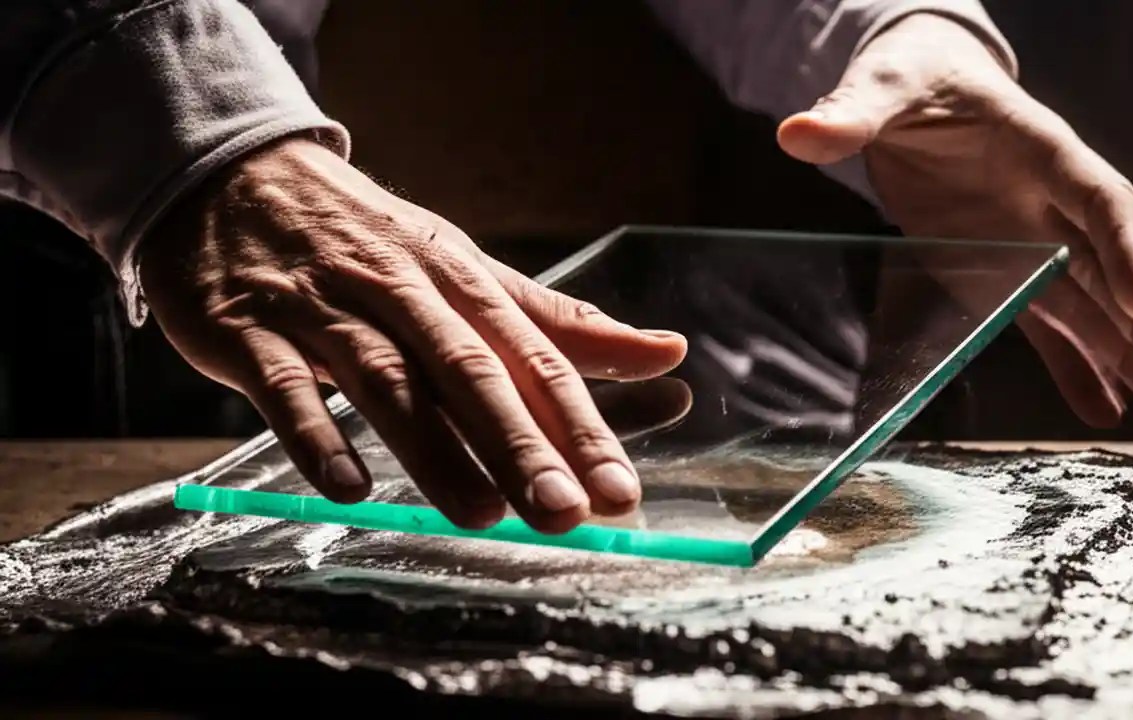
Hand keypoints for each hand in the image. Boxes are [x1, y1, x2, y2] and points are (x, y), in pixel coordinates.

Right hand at [139, 136, 686, 532]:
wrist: (234, 173)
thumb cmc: (368, 239)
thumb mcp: (465, 268)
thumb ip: (559, 321)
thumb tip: (666, 353)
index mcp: (461, 278)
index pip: (535, 357)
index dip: (581, 424)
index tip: (621, 491)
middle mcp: (400, 290)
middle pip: (470, 370)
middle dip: (522, 443)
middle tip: (566, 512)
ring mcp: (323, 307)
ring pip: (387, 379)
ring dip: (434, 448)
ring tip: (481, 512)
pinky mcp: (248, 328)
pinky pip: (281, 384)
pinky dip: (315, 434)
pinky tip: (347, 487)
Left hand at [776, 13, 1132, 426]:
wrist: (913, 94)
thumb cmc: (911, 83)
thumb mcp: (882, 90)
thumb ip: (850, 116)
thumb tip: (799, 134)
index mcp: (1040, 149)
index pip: (1097, 200)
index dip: (1123, 252)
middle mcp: (1050, 203)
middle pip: (1113, 266)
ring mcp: (1033, 244)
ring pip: (1092, 306)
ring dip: (1130, 357)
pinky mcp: (1005, 275)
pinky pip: (1047, 326)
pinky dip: (1075, 367)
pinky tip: (1105, 409)